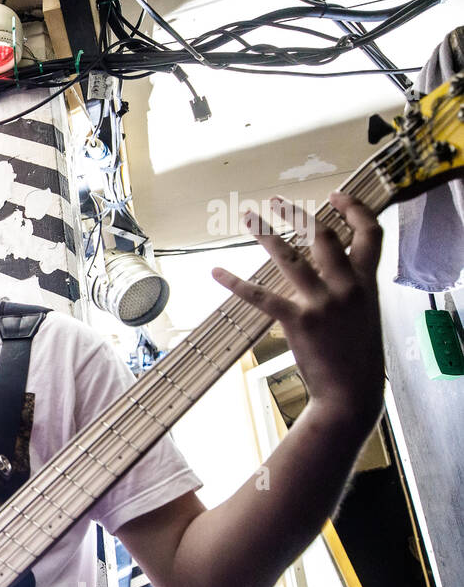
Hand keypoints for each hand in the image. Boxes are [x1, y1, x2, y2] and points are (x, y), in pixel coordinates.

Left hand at [212, 192, 384, 429]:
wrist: (352, 392)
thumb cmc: (357, 354)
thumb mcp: (365, 313)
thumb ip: (350, 286)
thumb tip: (329, 265)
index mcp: (368, 282)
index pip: (370, 233)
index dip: (354, 209)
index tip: (336, 195)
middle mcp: (347, 287)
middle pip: (323, 236)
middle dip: (297, 214)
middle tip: (276, 201)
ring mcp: (322, 303)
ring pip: (289, 256)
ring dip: (265, 232)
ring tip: (247, 216)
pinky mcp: (297, 322)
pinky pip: (260, 296)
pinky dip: (235, 282)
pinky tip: (216, 270)